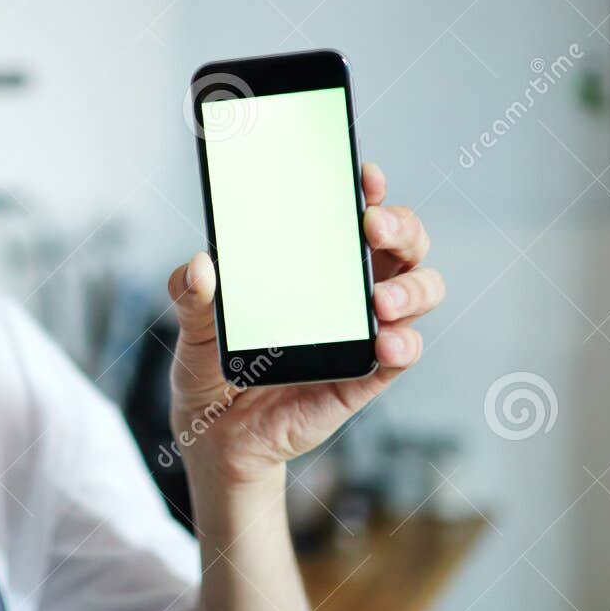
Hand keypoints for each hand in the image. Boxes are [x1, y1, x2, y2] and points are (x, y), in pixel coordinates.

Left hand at [165, 161, 442, 487]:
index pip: (357, 215)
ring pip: (418, 293)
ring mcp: (362, 333)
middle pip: (404, 246)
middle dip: (402, 227)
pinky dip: (402, 345)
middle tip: (373, 227)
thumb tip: (199, 267)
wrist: (215, 434)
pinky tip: (384, 342)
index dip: (371, 191)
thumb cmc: (213, 366)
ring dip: (411, 288)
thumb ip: (191, 294)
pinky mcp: (363, 378)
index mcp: (314, 264)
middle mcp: (349, 291)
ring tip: (379, 300)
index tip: (363, 176)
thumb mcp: (193, 326)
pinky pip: (400, 357)